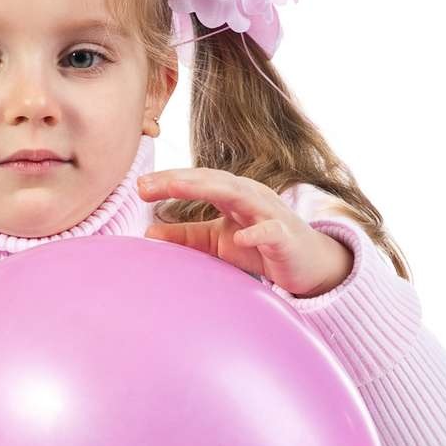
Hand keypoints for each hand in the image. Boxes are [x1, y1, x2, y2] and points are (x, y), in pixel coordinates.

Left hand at [137, 167, 349, 297]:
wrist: (306, 265)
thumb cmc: (261, 247)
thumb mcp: (217, 241)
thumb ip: (186, 235)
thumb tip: (148, 233)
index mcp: (233, 194)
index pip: (197, 181)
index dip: (169, 181)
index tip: (139, 186)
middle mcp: (250, 195)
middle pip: (212, 180)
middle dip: (179, 180)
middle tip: (146, 184)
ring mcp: (269, 213)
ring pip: (238, 194)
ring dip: (207, 190)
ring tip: (177, 188)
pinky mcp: (285, 237)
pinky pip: (270, 231)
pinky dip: (255, 233)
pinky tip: (239, 238)